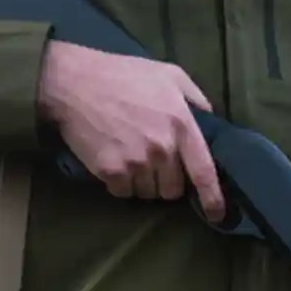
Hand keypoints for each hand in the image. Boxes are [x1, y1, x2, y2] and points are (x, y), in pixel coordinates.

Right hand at [37, 41, 225, 221]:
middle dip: (167, 181)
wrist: (73, 82)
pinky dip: (121, 183)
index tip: (217, 215)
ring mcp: (136, 162)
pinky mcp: (111, 171)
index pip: (204, 172)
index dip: (213, 199)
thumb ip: (195, 98)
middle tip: (154, 162)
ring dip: (144, 183)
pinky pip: (124, 192)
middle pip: (174, 189)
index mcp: (181, 125)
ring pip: (149, 193)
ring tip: (131, 157)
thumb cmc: (123, 75)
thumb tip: (209, 122)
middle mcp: (162, 148)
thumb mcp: (169, 75)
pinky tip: (114, 160)